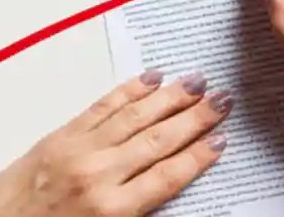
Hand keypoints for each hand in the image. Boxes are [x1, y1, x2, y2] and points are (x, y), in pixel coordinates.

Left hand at [0, 70, 231, 216]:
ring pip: (136, 117)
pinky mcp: (61, 135)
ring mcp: (80, 150)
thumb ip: (135, 210)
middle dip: (195, 118)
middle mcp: (100, 175)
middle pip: (160, 140)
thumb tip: (169, 180)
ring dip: (170, 97)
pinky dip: (128, 92)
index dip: (199, 156)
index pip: (169, 176)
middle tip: (222, 100)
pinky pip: (102, 108)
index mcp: (112, 211)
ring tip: (196, 82)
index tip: (221, 139)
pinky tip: (149, 80)